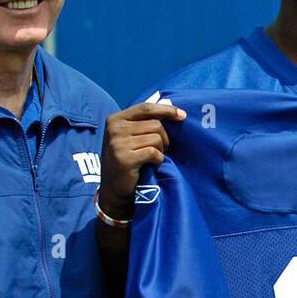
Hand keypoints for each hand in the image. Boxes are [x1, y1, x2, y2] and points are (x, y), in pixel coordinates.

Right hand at [99, 101, 185, 219]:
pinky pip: (154, 153)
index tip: (183, 115)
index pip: (146, 107)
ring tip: (152, 158)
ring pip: (156, 138)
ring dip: (161, 150)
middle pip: (155, 124)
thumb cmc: (127, 161)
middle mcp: (115, 128)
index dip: (166, 110)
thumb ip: (143, 123)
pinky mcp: (125, 158)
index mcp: (116, 119)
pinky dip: (158, 160)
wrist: (114, 190)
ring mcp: (118, 143)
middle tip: (159, 150)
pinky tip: (151, 165)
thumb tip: (175, 112)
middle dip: (164, 138)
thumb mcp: (129, 137)